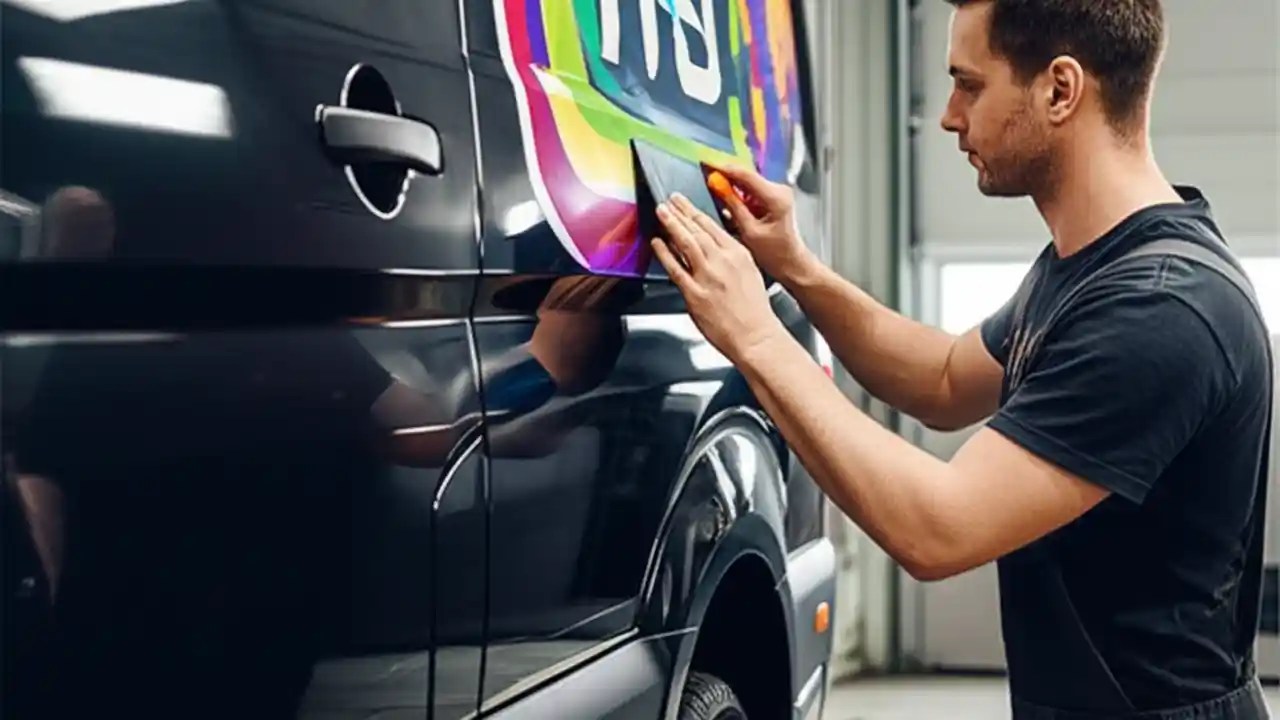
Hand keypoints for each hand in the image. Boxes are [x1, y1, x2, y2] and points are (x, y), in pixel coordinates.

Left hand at [651, 193, 787, 362]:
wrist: (756, 336)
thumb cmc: (754, 310)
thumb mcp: (750, 273)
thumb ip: (732, 258)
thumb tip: (715, 247)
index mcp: (738, 254)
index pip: (711, 226)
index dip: (694, 212)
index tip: (683, 202)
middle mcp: (722, 261)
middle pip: (697, 230)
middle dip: (680, 212)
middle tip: (668, 201)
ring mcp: (707, 277)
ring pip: (686, 244)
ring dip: (672, 225)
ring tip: (661, 213)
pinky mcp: (695, 294)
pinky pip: (676, 269)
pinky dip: (665, 254)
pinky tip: (657, 244)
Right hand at [711, 164, 812, 283]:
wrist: (791, 261)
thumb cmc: (775, 252)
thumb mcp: (749, 231)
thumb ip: (734, 207)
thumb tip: (718, 186)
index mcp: (776, 197)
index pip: (746, 175)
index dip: (725, 169)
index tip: (708, 164)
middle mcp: (779, 190)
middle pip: (747, 176)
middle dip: (725, 175)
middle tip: (705, 174)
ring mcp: (777, 192)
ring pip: (747, 182)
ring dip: (730, 184)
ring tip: (712, 186)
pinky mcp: (772, 197)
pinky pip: (750, 190)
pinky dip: (737, 192)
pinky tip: (725, 196)